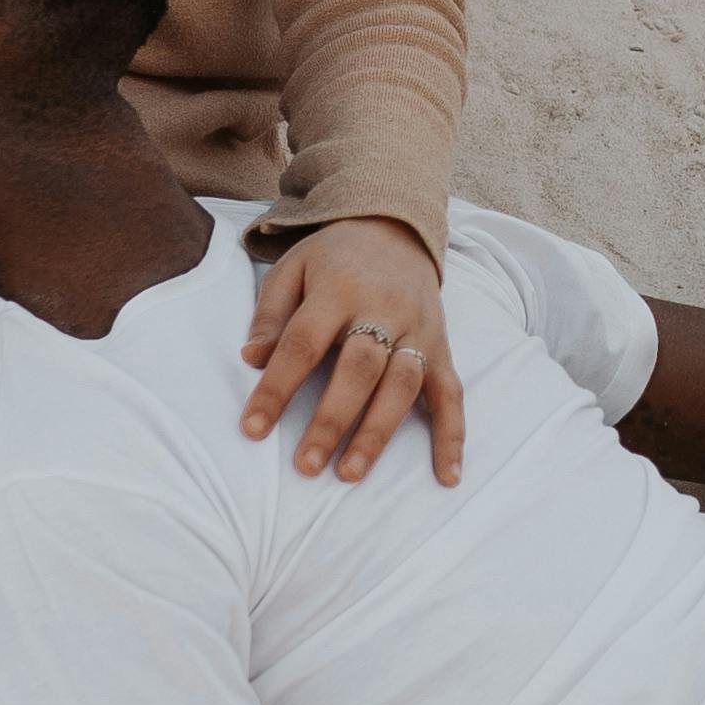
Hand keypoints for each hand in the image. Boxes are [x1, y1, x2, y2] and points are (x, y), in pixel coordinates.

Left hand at [241, 221, 464, 484]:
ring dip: (378, 432)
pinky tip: (446, 475)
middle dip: (332, 420)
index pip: (303, 343)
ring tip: (350, 473)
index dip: (277, 388)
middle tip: (306, 465)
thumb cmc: (333, 259)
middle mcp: (384, 309)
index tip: (252, 429)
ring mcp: (419, 330)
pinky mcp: (442, 347)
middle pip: (359, 369)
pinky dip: (452, 436)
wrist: (395, 228)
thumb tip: (251, 358)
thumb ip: (271, 314)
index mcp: (338, 289)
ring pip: (403, 385)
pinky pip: (452, 394)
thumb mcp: (291, 269)